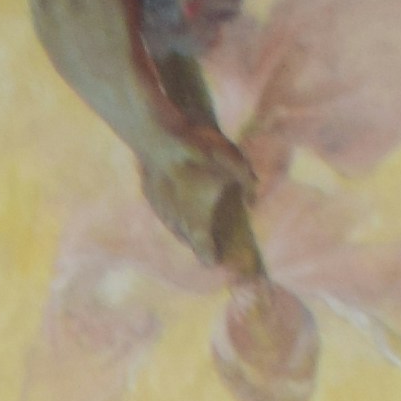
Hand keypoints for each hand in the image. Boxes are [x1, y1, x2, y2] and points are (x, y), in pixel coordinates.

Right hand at [135, 115, 260, 265]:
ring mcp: (159, 211)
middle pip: (187, 241)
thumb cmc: (201, 155)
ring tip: (191, 225)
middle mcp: (176, 224)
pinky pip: (162, 210)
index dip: (210, 257)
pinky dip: (171, 210)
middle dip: (197, 243)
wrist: (161, 138)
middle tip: (204, 245)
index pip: (204, 251)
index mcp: (197, 223)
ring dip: (183, 228)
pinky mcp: (149, 196)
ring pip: (173, 227)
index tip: (214, 262)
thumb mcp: (236, 165)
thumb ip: (248, 185)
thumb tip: (252, 202)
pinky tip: (176, 199)